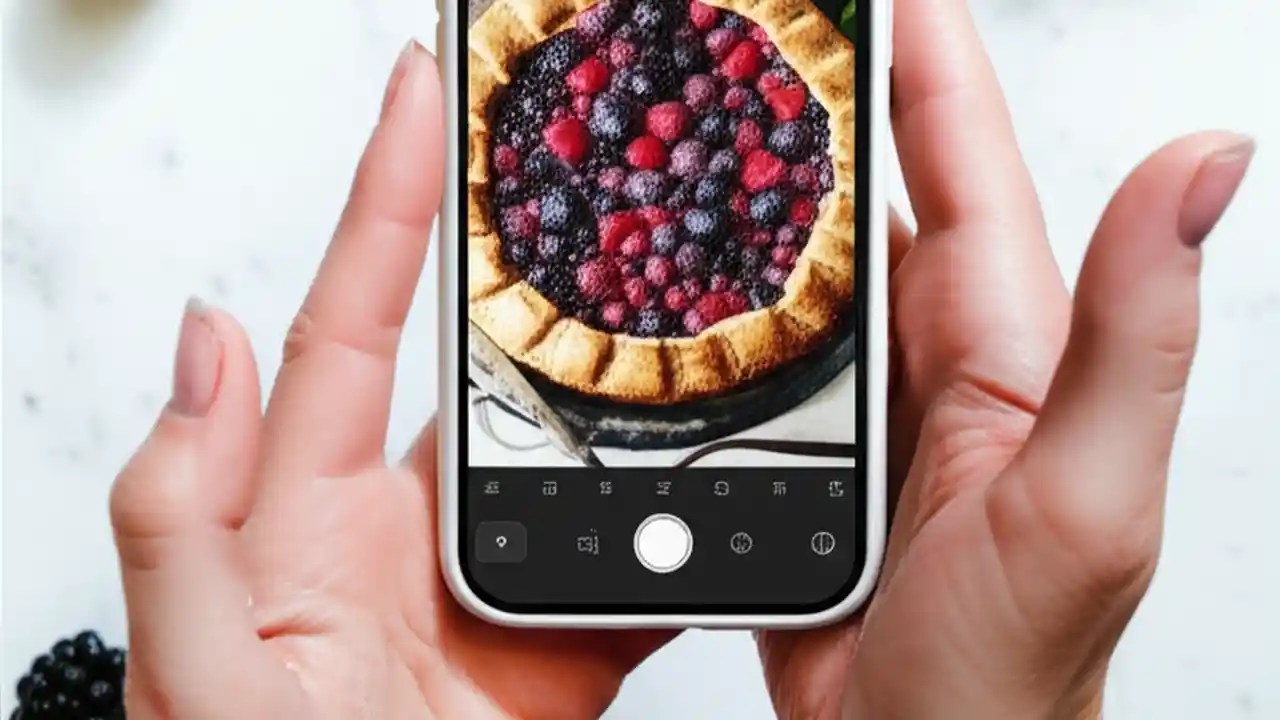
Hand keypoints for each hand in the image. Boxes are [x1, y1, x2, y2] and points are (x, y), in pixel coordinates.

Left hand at [109, 42, 671, 719]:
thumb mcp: (194, 659)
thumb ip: (185, 509)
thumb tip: (205, 338)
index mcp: (306, 505)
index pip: (353, 316)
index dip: (389, 200)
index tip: (423, 96)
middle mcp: (406, 526)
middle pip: (495, 372)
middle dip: (553, 282)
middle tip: (610, 209)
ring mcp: (494, 583)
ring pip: (582, 460)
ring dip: (638, 416)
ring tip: (696, 353)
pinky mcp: (562, 644)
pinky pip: (635, 565)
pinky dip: (685, 538)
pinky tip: (724, 504)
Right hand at [757, 1, 1252, 716]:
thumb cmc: (1006, 670)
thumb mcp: (1083, 501)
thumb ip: (1134, 336)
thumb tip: (1209, 162)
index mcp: (1007, 345)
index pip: (965, 163)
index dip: (921, 57)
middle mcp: (940, 358)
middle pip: (878, 192)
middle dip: (832, 92)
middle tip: (773, 23)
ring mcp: (869, 406)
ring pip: (810, 262)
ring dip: (769, 181)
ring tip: (715, 103)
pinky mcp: (808, 454)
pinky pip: (765, 343)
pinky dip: (729, 287)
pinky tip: (689, 255)